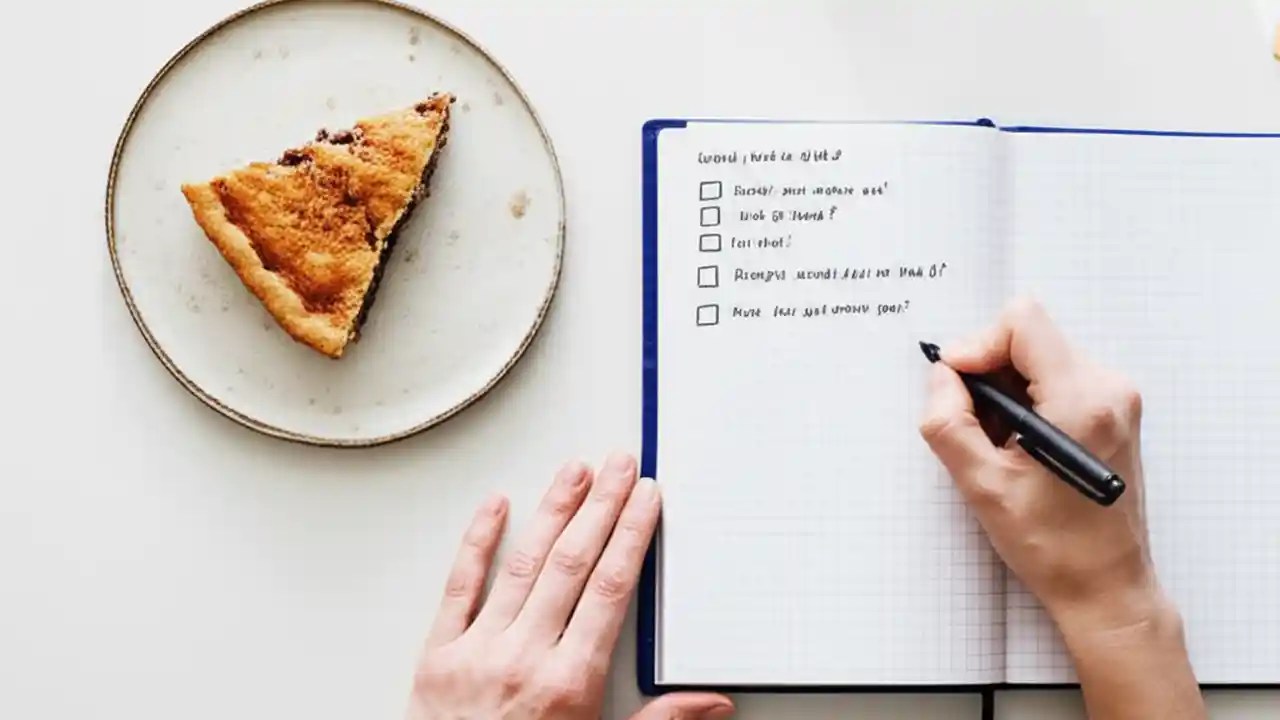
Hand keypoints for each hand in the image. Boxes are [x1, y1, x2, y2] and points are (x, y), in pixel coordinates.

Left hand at [406, 453, 733, 719]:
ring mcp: (478, 651)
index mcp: (571, 682)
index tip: (646, 499)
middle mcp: (525, 658)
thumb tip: (714, 703)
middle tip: (620, 466)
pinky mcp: (438, 653)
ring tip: (574, 472)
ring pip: (523, 565)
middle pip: (572, 564)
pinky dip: (478, 542)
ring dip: (553, 511)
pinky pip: (459, 586)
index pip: (611, 589)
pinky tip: (496, 505)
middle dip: (602, 507)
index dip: (632, 535)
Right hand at [917, 298, 1160, 635]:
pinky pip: (1056, 378)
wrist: (1106, 586)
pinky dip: (1027, 400)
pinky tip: (1019, 446)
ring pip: (1039, 357)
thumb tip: (941, 377)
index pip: (1022, 321)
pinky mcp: (1113, 411)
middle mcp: (1109, 388)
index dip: (977, 345)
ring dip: (1006, 391)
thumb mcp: (981, 484)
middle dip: (989, 373)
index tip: (956, 385)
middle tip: (976, 427)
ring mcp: (1117, 398)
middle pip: (1029, 337)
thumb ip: (949, 421)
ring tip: (1000, 445)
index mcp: (1082, 400)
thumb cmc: (1054, 546)